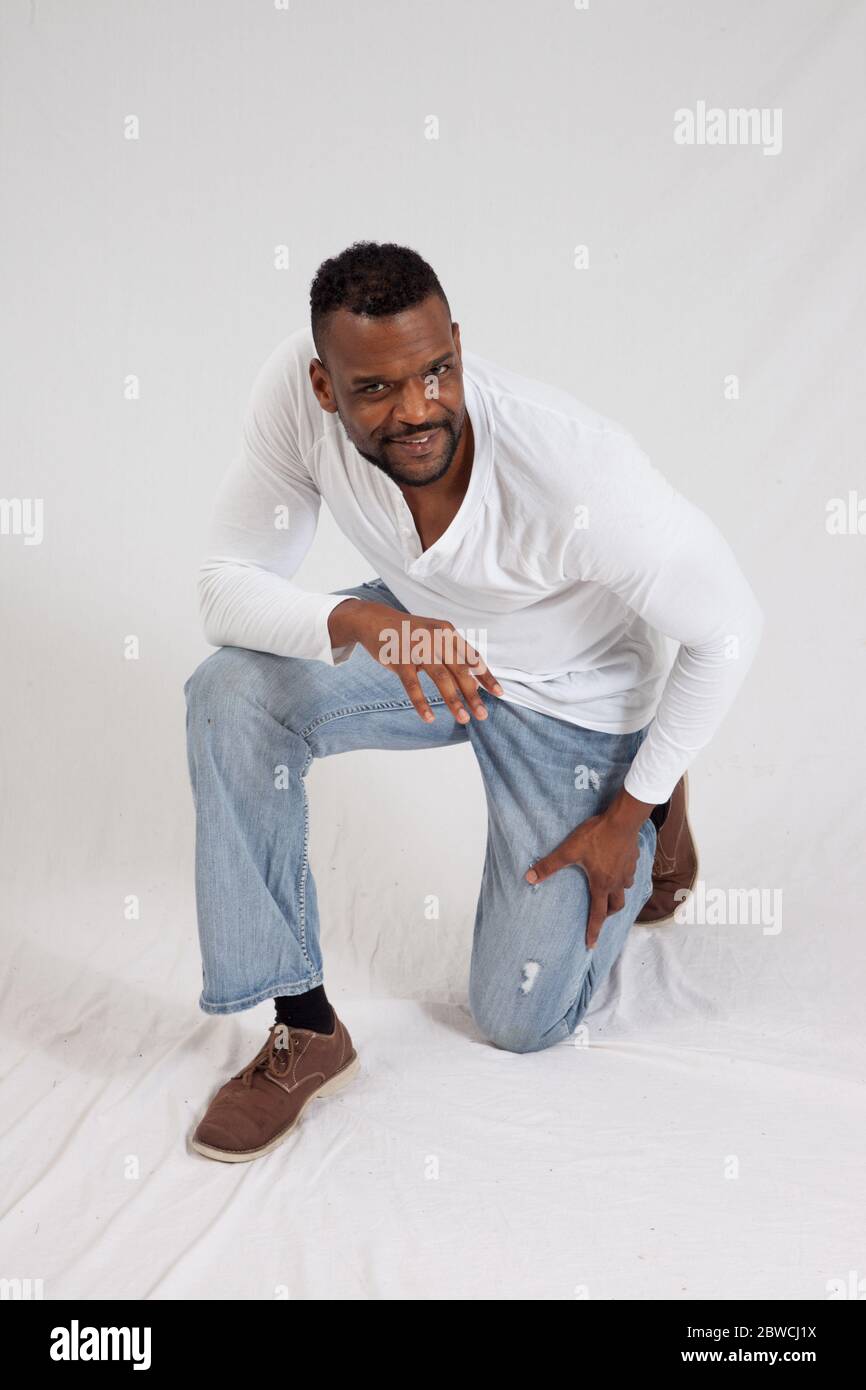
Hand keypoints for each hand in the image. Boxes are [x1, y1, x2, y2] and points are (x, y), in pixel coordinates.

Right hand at [329, 598, 503, 723]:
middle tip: (483, 715)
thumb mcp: (434, 634)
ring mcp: (418, 649)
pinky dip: (421, 703)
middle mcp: (436, 639)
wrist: (374, 619)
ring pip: (441, 679)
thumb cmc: (409, 632)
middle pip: (460, 671)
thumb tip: (474, 676)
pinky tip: (429, 718)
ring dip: (454, 701)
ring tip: (465, 719)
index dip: (486, 676)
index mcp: (448, 633)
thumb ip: (452, 652)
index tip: (499, 693)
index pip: (472, 657)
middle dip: (474, 695)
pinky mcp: (400, 660)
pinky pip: (413, 685)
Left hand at [524, 790, 652, 948]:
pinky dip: (623, 876)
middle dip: (608, 913)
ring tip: (608, 890)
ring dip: (617, 893)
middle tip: (601, 914)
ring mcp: (628, 870)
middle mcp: (617, 882)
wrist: (623, 820)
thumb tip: (529, 877)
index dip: (594, 930)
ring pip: (625, 889)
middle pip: (616, 906)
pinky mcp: (633, 859)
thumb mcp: (569, 850)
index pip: (598, 914)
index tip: (592, 944)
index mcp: (601, 884)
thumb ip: (550, 865)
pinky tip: (617, 867)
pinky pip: (629, 873)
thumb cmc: (596, 836)